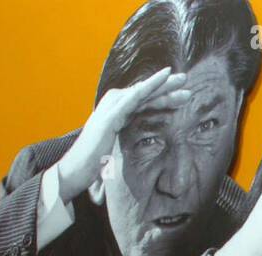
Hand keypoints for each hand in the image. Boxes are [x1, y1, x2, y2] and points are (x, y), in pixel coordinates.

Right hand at [56, 67, 192, 201]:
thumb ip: (127, 141)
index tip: (183, 96)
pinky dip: (147, 88)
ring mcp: (111, 109)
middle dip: (166, 87)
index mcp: (118, 113)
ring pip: (142, 93)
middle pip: (145, 95)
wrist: (75, 170)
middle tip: (186, 80)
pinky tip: (161, 80)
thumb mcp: (117, 149)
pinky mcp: (110, 117)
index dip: (163, 97)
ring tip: (182, 79)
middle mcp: (114, 106)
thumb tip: (143, 146)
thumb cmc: (95, 163)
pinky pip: (132, 99)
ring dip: (162, 85)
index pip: (144, 102)